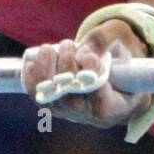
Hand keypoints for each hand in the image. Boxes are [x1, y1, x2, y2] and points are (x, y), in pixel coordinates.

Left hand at [20, 19, 150, 129]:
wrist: (115, 63)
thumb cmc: (121, 51)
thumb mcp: (120, 37)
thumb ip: (103, 40)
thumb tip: (81, 53)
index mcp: (120, 106)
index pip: (103, 103)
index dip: (91, 82)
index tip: (90, 57)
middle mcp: (95, 115)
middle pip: (74, 102)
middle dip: (66, 70)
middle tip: (68, 45)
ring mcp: (74, 113)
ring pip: (54, 101)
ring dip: (46, 73)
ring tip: (49, 49)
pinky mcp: (58, 106)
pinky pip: (40, 99)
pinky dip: (33, 82)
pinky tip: (32, 64)